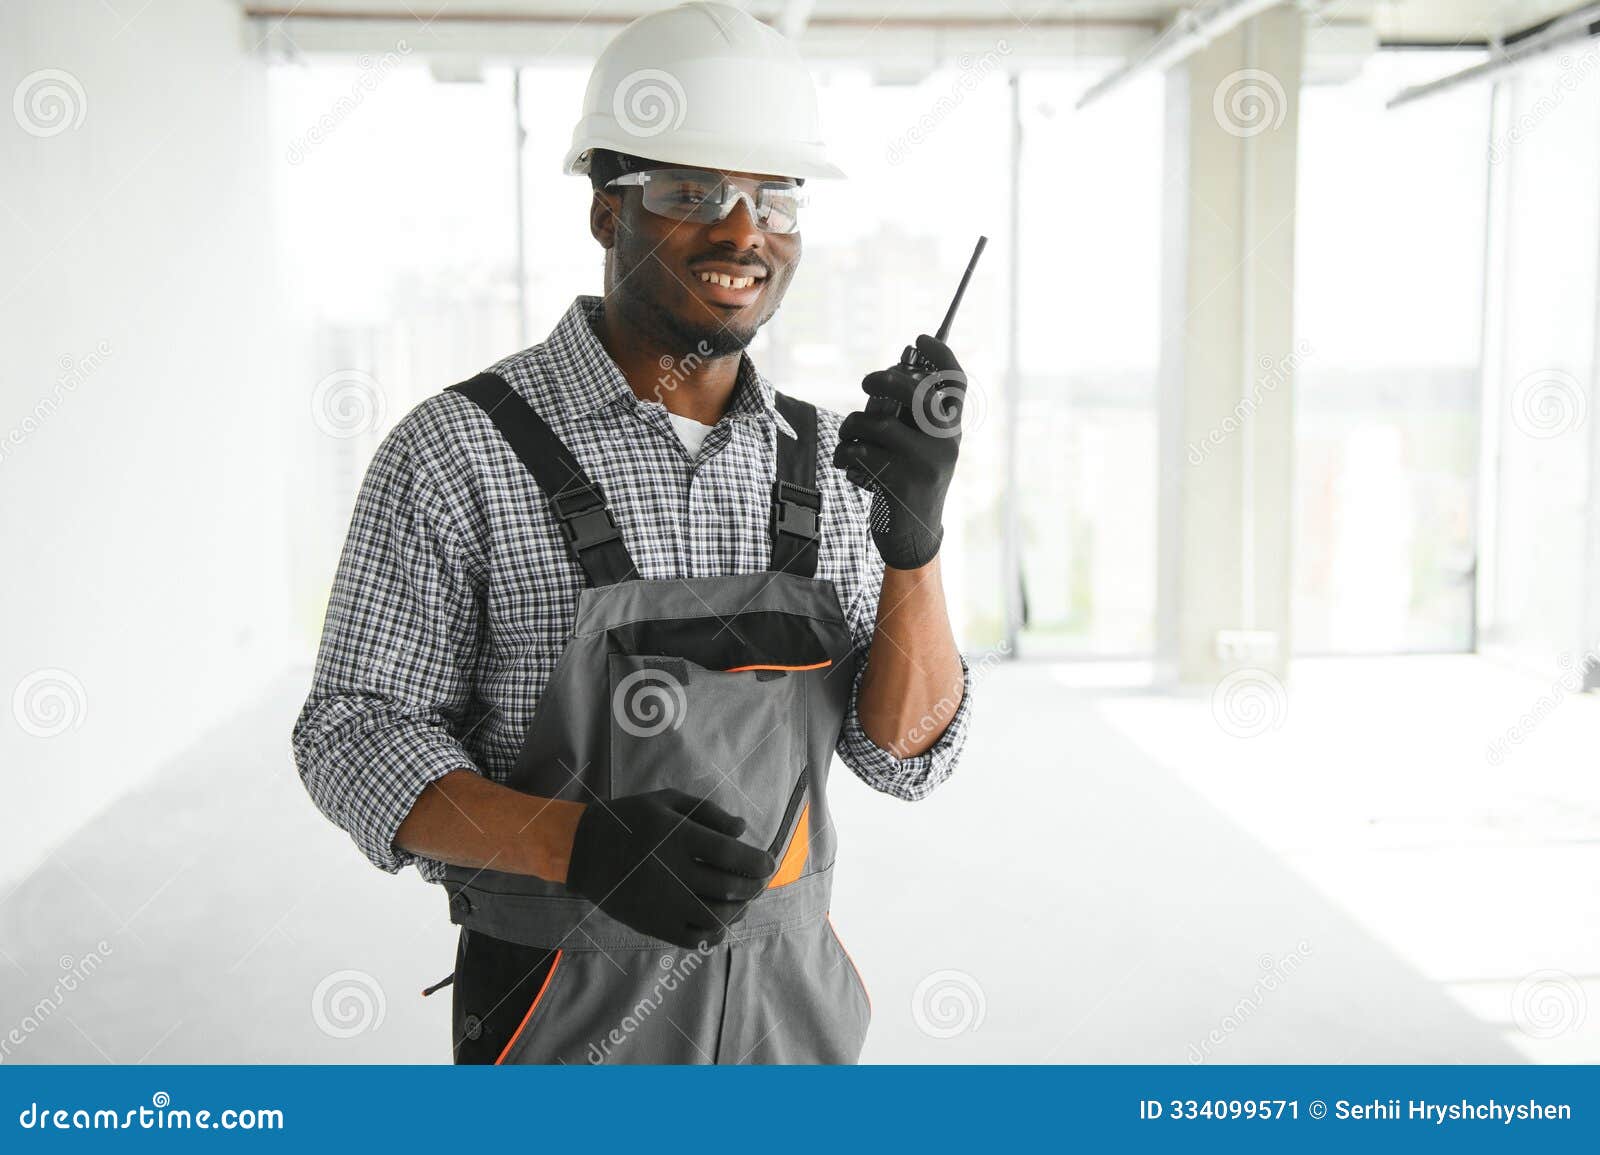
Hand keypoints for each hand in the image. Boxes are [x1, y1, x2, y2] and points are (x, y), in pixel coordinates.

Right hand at [564, 788, 775, 948]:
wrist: (583, 850)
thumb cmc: (630, 819)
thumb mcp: (666, 801)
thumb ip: (708, 812)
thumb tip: (742, 830)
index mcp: (676, 835)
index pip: (729, 853)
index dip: (757, 862)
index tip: (768, 864)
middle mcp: (671, 871)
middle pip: (729, 886)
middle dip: (754, 886)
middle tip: (759, 882)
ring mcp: (661, 901)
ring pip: (716, 917)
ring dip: (738, 910)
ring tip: (742, 902)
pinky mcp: (652, 924)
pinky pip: (694, 938)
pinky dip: (714, 932)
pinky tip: (719, 920)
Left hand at [832, 334, 965, 569]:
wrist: (913, 537)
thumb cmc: (908, 481)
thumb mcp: (919, 446)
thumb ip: (910, 417)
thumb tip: (887, 377)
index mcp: (952, 429)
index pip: (956, 383)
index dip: (940, 356)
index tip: (920, 338)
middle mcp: (946, 443)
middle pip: (917, 393)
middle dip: (884, 380)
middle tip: (867, 382)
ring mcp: (925, 464)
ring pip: (877, 425)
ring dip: (851, 426)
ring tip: (847, 437)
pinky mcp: (900, 484)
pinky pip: (860, 453)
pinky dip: (844, 455)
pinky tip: (847, 464)